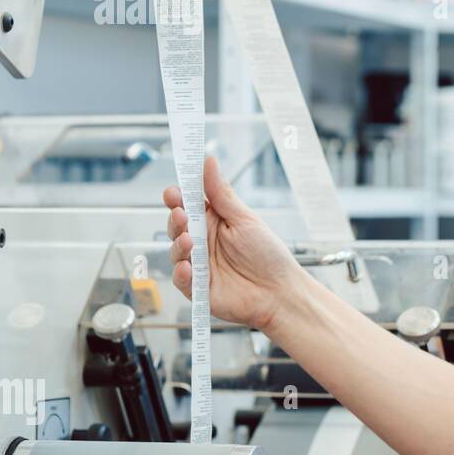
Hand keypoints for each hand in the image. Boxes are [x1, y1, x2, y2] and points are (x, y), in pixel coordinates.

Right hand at [164, 155, 303, 332]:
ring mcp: (198, 266)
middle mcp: (202, 243)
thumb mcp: (245, 220)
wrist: (281, 292)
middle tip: (181, 214)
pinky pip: (181, 281)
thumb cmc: (268, 255)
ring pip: (175, 252)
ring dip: (178, 245)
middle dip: (175, 219)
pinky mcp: (197, 289)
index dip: (177, 198)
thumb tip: (209, 161)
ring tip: (188, 240)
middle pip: (176, 226)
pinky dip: (181, 274)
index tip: (173, 192)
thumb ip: (222, 194)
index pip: (188, 205)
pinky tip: (188, 268)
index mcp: (213, 222)